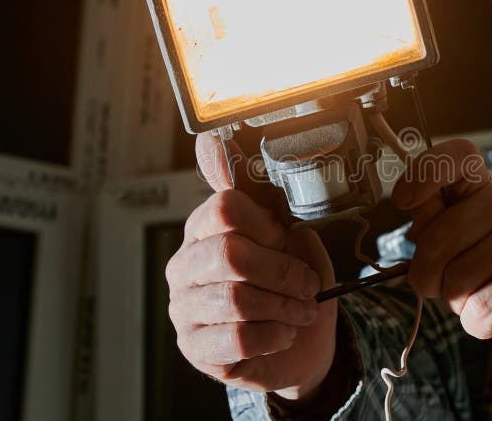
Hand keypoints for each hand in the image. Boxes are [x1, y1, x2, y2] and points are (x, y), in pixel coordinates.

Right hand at [165, 133, 337, 399]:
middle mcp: (186, 264)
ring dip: (283, 307)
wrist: (300, 344)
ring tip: (300, 311)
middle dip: (282, 272)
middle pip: (231, 254)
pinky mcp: (194, 347)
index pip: (225, 208)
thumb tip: (211, 144)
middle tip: (307, 285)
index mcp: (205, 228)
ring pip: (236, 300)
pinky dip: (273, 335)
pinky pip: (236, 338)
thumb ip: (262, 197)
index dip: (267, 226)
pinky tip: (282, 333)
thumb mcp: (289, 237)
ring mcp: (184, 307)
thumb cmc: (290, 286)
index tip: (288, 240)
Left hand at [392, 139, 491, 369]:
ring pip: (455, 280)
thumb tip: (411, 203)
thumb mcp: (463, 244)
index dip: (422, 173)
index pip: (456, 155)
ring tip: (485, 296)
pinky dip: (478, 324)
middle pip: (434, 240)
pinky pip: (480, 308)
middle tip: (453, 285)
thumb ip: (435, 223)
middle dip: (428, 279)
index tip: (404, 200)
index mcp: (483, 189)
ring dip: (459, 304)